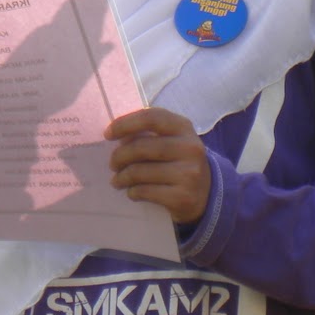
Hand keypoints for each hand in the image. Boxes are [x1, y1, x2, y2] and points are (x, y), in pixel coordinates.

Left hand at [105, 107, 209, 223]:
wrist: (206, 194)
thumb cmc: (179, 162)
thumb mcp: (172, 141)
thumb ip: (150, 135)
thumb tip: (117, 138)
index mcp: (184, 127)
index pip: (151, 118)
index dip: (126, 124)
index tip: (108, 134)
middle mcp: (190, 148)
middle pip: (142, 147)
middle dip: (120, 156)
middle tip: (112, 164)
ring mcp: (188, 173)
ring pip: (141, 172)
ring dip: (122, 177)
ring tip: (117, 180)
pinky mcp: (183, 196)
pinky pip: (146, 192)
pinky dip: (133, 192)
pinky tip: (131, 192)